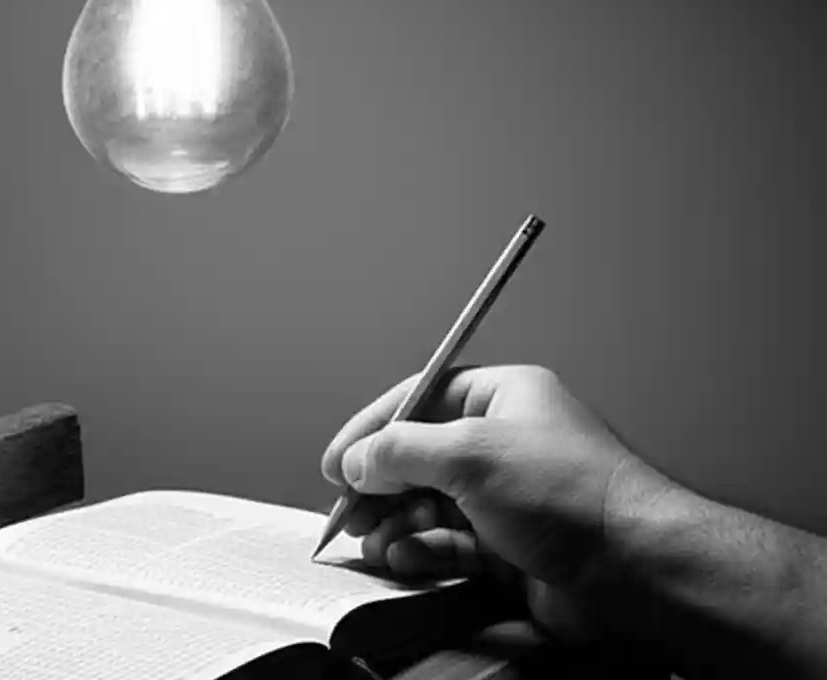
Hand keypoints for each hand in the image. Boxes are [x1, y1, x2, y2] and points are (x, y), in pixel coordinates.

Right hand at [321, 365, 668, 642]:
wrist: (632, 571)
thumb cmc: (572, 496)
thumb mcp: (470, 454)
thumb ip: (400, 451)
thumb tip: (358, 461)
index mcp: (503, 398)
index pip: (419, 400)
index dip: (372, 430)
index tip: (338, 461)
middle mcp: (503, 443)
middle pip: (417, 457)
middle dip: (378, 486)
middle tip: (348, 510)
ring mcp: (505, 497)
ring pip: (427, 505)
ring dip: (393, 523)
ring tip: (374, 540)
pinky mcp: (507, 546)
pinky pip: (446, 543)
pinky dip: (420, 550)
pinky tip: (405, 557)